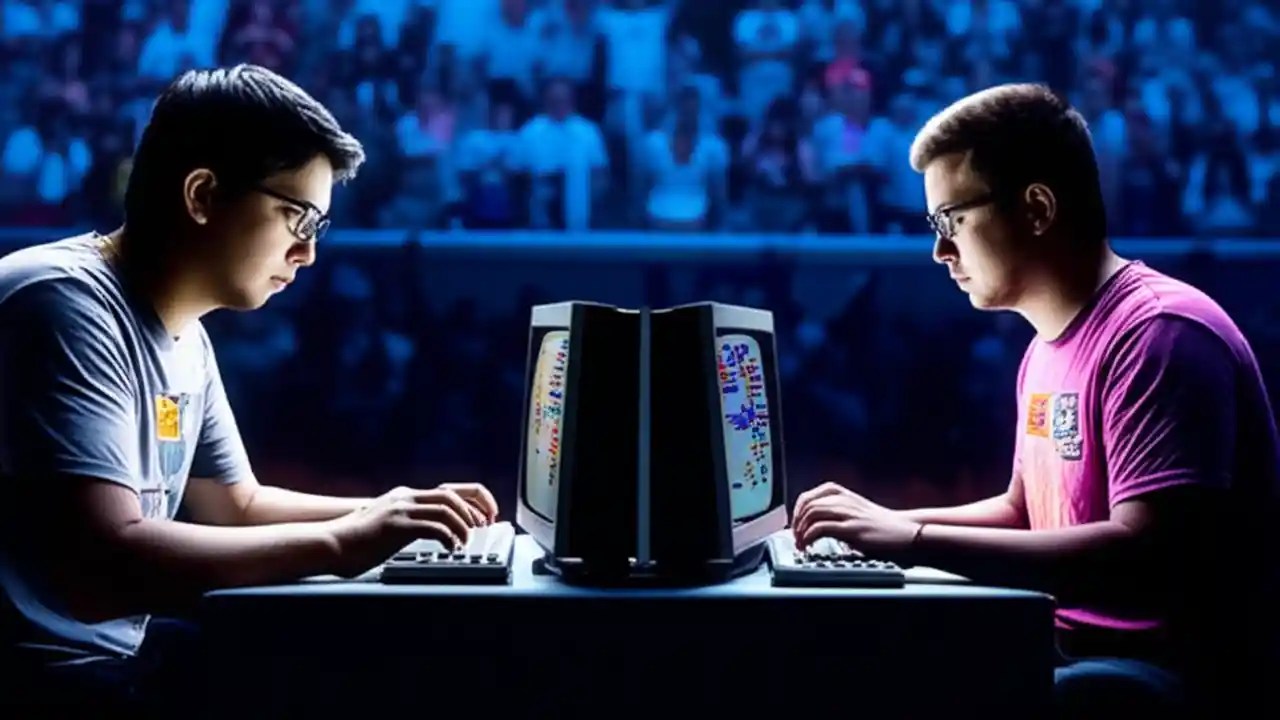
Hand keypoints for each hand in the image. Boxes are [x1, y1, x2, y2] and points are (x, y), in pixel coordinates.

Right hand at [325, 486, 489, 577]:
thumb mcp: (389, 524)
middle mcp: (406, 497)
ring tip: (465, 542)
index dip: (474, 500)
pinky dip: (449, 537)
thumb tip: (433, 533)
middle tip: (484, 528)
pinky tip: (450, 548)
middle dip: (475, 511)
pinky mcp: (396, 525)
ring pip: (447, 509)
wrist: (330, 543)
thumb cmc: (357, 540)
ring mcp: (401, 509)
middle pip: (453, 494)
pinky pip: (433, 526)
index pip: (450, 489)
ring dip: (463, 526)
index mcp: (407, 496)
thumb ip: (410, 522)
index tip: (487, 516)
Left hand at [791, 482, 920, 557]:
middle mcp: (843, 500)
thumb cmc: (879, 524)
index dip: (796, 512)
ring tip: (801, 544)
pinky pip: (821, 528)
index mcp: (841, 493)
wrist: (903, 530)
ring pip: (812, 513)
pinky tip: (809, 546)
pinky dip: (809, 537)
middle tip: (796, 538)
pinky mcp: (852, 528)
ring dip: (800, 530)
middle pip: (807, 505)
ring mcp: (848, 513)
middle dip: (796, 523)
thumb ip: (834, 511)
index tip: (794, 526)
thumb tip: (809, 523)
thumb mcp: (853, 510)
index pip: (807, 496)